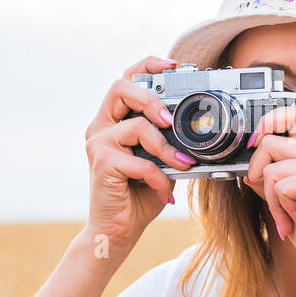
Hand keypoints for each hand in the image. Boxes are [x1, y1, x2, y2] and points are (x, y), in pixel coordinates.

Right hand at [83, 55, 194, 248]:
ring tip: (181, 163)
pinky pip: (140, 161)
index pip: (127, 80)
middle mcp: (101, 127)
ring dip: (165, 147)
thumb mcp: (161, 161)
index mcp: (114, 120)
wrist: (118, 231)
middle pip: (120, 87)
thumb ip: (169, 140)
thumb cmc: (139, 195)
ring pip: (136, 125)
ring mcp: (98, 143)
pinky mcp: (101, 163)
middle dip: (151, 98)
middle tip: (170, 119)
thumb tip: (197, 127)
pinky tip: (165, 192)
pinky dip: (159, 177)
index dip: (149, 65)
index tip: (174, 65)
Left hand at [243, 105, 295, 281]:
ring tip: (291, 216)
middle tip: (276, 202)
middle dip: (260, 177)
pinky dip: (283, 209)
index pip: (292, 114)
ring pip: (271, 169)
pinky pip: (280, 187)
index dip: (268, 122)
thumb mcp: (286, 200)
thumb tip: (248, 164)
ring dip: (273, 200)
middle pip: (269, 143)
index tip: (255, 145)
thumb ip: (271, 178)